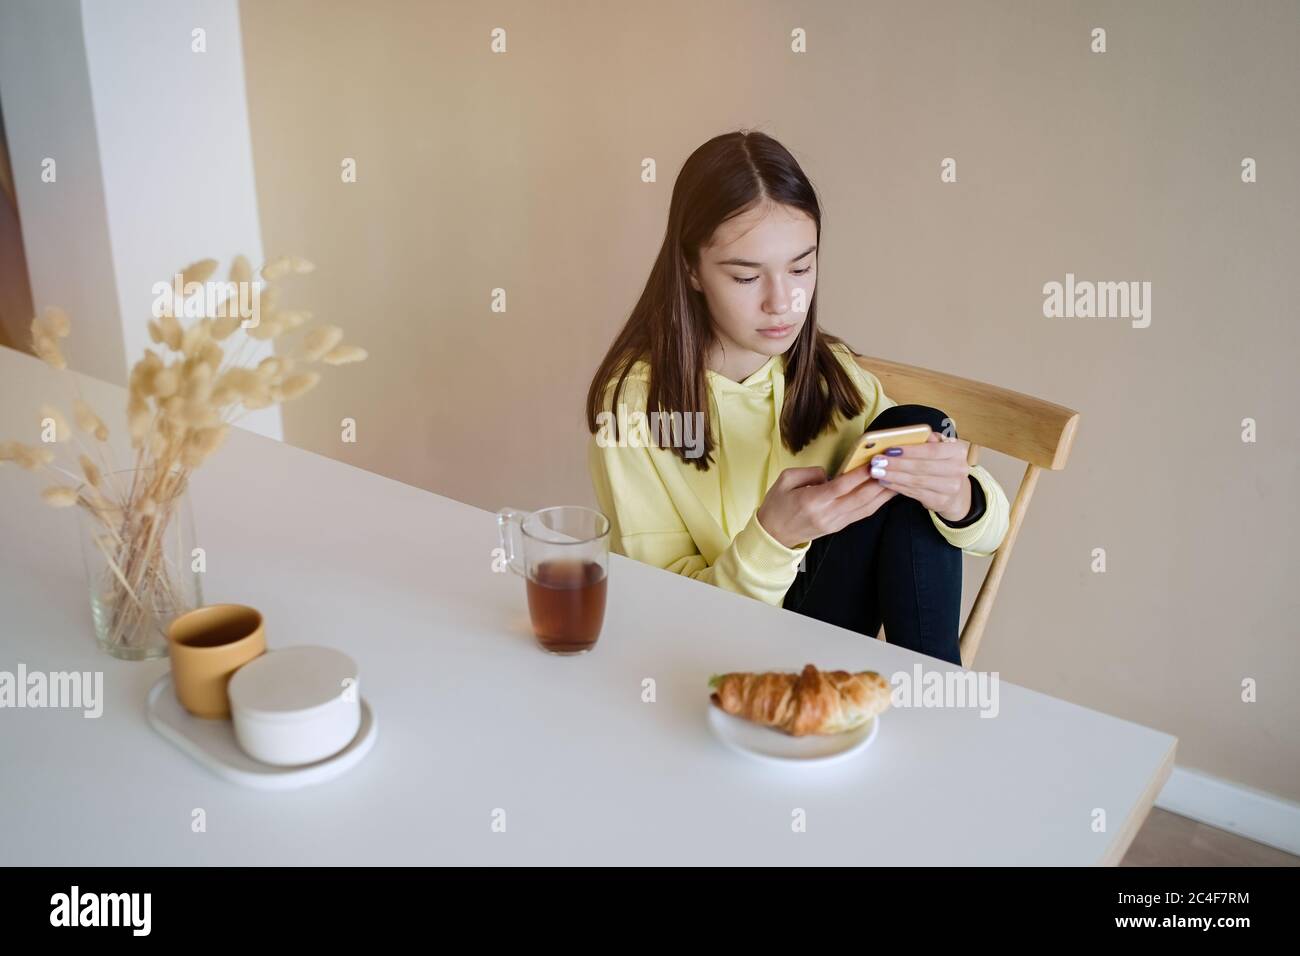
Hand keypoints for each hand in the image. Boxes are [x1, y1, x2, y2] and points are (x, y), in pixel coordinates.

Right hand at [756, 464, 896, 548]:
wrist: (773, 535)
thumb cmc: (776, 505)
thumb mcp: (785, 480)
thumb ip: (810, 472)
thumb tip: (831, 473)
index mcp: (812, 501)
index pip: (842, 486)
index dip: (859, 474)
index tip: (873, 461)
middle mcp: (827, 514)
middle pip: (860, 498)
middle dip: (878, 482)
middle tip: (893, 467)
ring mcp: (835, 523)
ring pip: (865, 508)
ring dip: (882, 494)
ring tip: (898, 479)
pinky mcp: (839, 527)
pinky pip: (862, 514)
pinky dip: (876, 503)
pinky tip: (885, 493)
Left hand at [869, 431, 971, 520]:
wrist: (956, 490)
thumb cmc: (942, 462)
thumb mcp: (940, 447)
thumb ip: (928, 440)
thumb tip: (913, 434)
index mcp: (958, 451)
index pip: (932, 450)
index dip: (910, 451)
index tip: (889, 449)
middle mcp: (959, 469)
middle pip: (922, 467)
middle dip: (896, 464)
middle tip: (877, 461)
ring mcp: (951, 488)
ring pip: (917, 481)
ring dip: (893, 476)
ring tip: (876, 471)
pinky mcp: (941, 501)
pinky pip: (915, 493)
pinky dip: (897, 487)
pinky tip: (885, 482)